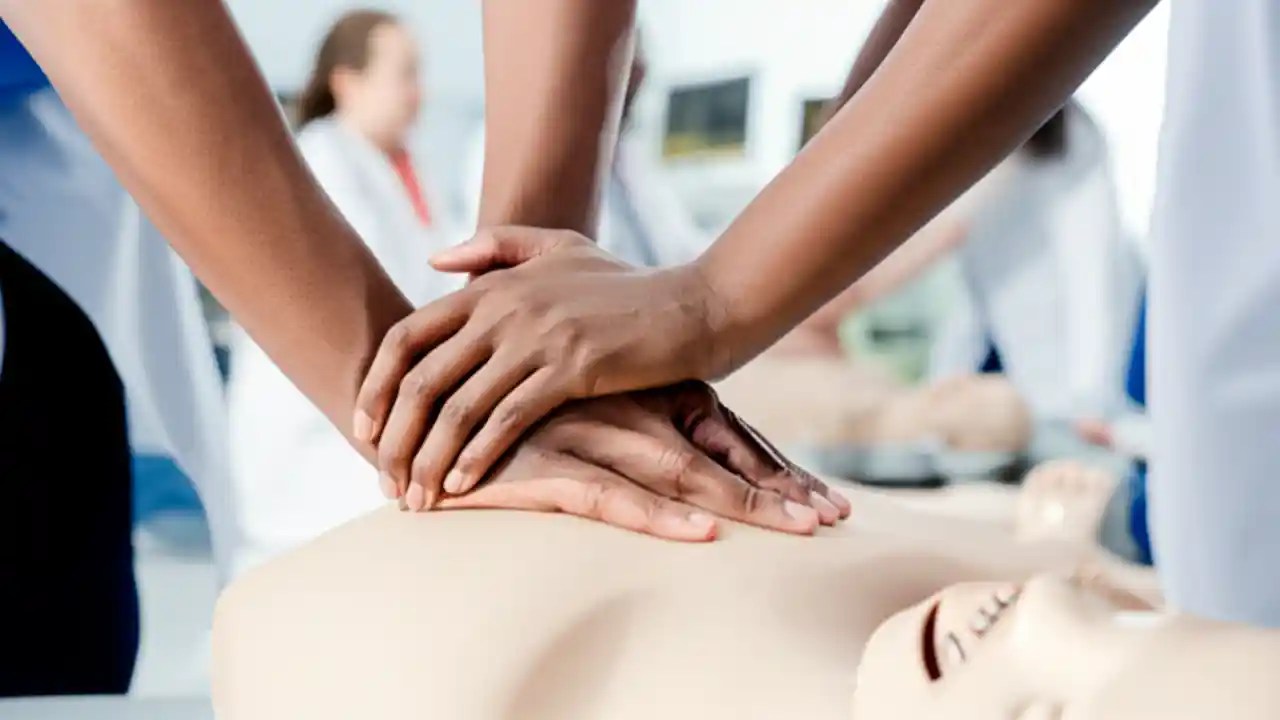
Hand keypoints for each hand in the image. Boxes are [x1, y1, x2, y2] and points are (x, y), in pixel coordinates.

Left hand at [355, 227, 736, 508]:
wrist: (695, 304)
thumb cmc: (627, 285)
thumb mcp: (560, 248)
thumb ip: (496, 247)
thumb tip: (433, 259)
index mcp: (493, 286)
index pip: (408, 335)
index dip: (378, 385)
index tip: (365, 427)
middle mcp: (504, 309)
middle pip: (423, 379)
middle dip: (396, 438)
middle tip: (386, 479)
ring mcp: (537, 338)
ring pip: (459, 407)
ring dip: (431, 459)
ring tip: (419, 496)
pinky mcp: (572, 368)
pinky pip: (507, 419)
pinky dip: (479, 456)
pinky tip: (465, 485)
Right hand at [421, 383, 850, 535]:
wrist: (426, 376)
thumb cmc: (509, 382)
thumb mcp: (576, 382)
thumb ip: (630, 399)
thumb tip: (689, 424)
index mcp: (644, 394)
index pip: (727, 435)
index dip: (777, 467)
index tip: (828, 501)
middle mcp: (629, 411)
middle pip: (721, 456)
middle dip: (781, 491)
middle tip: (837, 520)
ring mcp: (592, 435)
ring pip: (682, 474)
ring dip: (745, 503)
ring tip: (800, 530)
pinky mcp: (548, 465)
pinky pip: (613, 496)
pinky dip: (658, 515)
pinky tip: (700, 533)